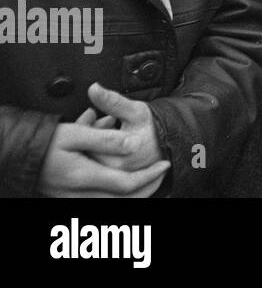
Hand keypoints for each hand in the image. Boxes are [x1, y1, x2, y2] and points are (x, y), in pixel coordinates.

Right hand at [37, 110, 168, 197]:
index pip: (126, 184)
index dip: (149, 176)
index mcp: (83, 177)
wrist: (19, 156)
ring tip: (149, 179)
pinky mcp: (70, 200)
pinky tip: (125, 182)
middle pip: (123, 200)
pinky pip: (101, 202)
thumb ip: (105, 139)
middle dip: (147, 188)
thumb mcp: (75, 133)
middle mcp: (79, 194)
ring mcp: (74, 200)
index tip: (164, 164)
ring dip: (134, 193)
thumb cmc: (46, 142)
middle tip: (161, 174)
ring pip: (113, 204)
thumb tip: (134, 143)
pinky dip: (118, 194)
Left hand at [84, 83, 164, 174]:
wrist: (171, 142)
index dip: (85, 125)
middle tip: (98, 116)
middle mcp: (110, 172)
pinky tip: (109, 134)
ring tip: (108, 124)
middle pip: (85, 150)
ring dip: (94, 137)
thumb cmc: (154, 127)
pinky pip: (97, 159)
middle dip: (89, 130)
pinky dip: (99, 145)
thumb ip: (112, 102)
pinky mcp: (112, 174)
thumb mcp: (135, 111)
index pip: (84, 144)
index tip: (91, 113)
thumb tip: (93, 88)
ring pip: (90, 154)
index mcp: (113, 160)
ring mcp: (111, 175)